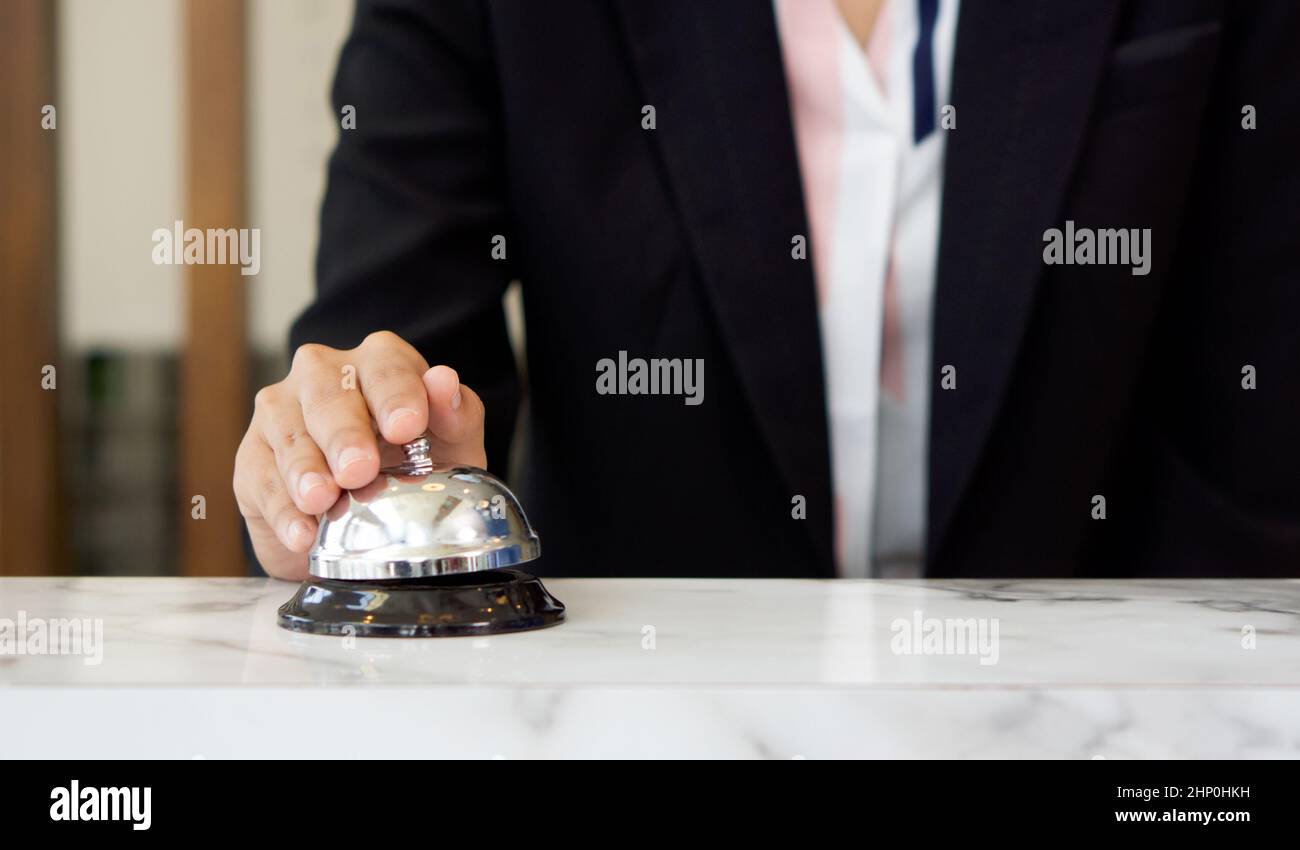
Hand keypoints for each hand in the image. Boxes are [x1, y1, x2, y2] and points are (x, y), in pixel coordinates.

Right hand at [233, 331, 486, 579]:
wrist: (373, 517)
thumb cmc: (416, 466)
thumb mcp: (452, 447)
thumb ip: (457, 415)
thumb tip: (444, 382)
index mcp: (378, 361)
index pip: (385, 365)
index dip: (396, 395)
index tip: (406, 428)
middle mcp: (323, 374)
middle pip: (326, 393)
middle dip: (344, 434)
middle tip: (359, 470)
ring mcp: (281, 412)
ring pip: (287, 431)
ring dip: (304, 469)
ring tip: (321, 500)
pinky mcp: (253, 457)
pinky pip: (261, 478)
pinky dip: (282, 510)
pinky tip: (301, 532)